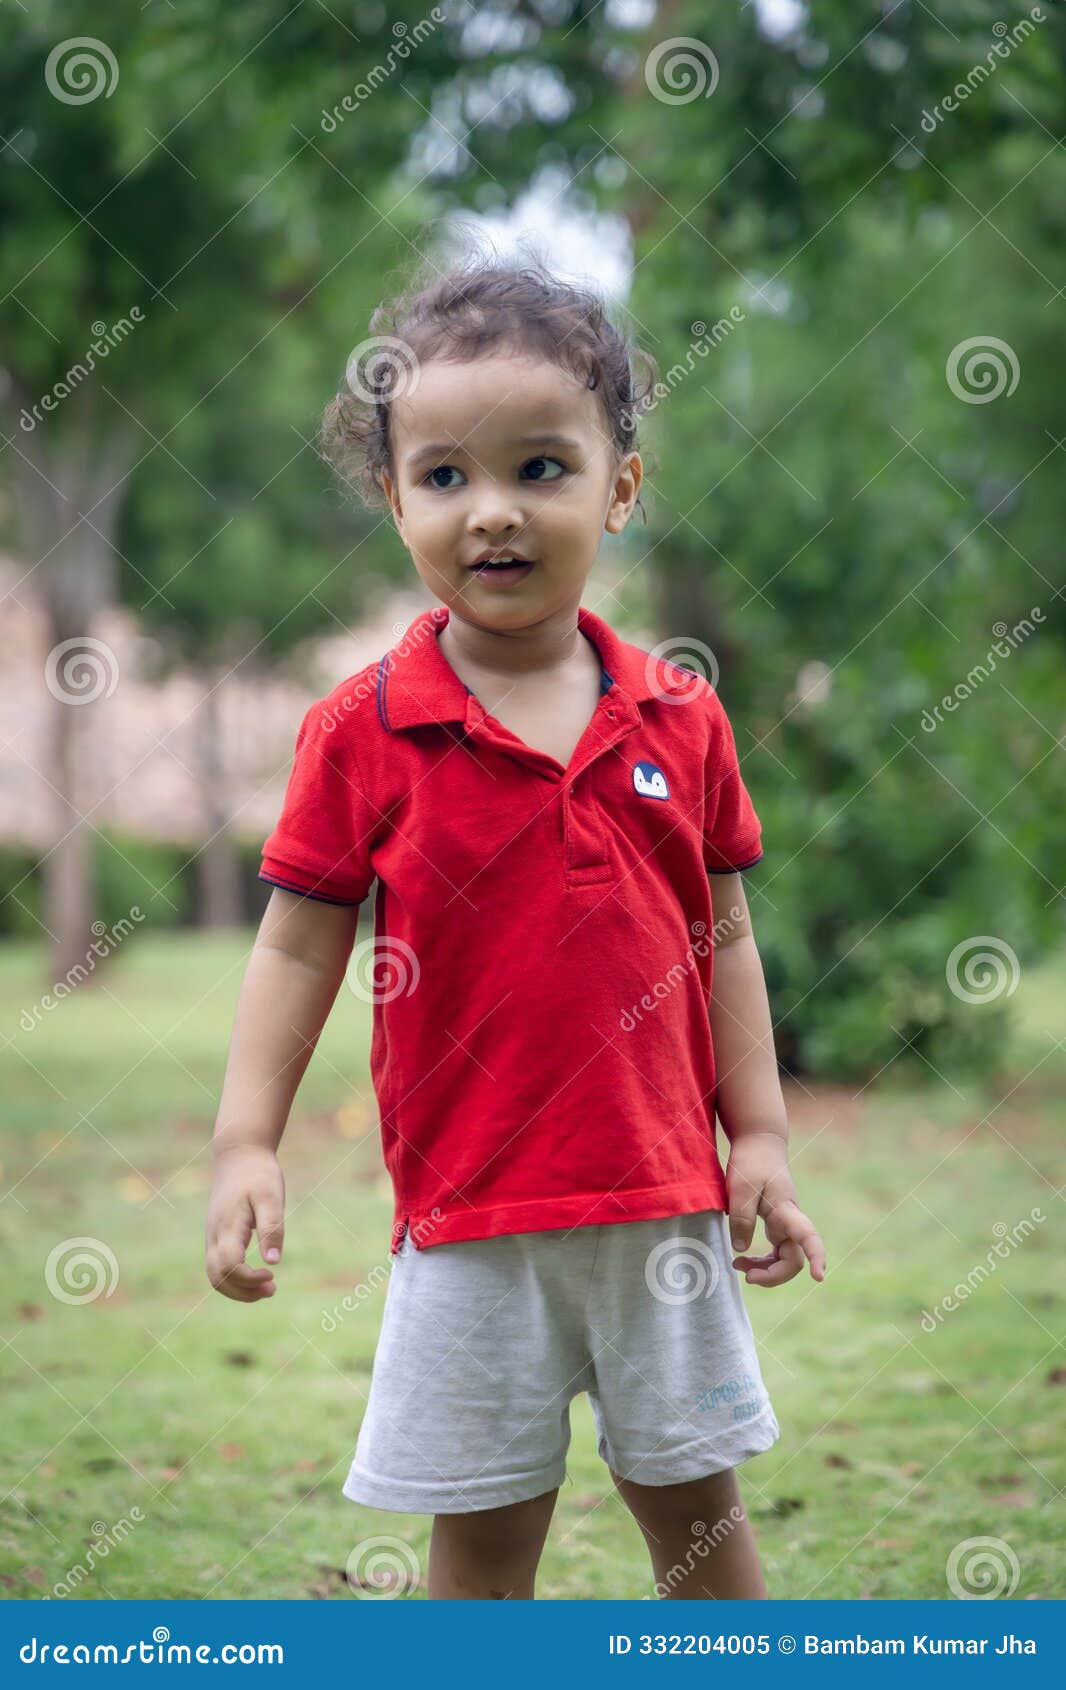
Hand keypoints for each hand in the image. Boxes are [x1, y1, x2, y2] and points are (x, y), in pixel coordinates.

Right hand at [205, 1145, 284, 1301]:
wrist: (238, 1155)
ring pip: (215, 1276)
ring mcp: (212, 1237)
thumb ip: (272, 1228)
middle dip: (243, 1292)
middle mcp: (214, 1236)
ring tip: (268, 1288)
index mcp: (227, 1227)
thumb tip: (273, 1263)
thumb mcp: (271, 1197)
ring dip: (238, 1289)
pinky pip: (219, 1267)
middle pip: (217, 1278)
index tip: (272, 1274)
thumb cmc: (258, 1174)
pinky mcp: (217, 1236)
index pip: (229, 1266)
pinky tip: (257, 1276)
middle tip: (273, 1290)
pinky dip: (235, 1279)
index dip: (249, 1278)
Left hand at [726, 1132, 824, 1285]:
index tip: (818, 1277)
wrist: (759, 1143)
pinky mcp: (775, 1225)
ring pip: (784, 1259)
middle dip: (773, 1275)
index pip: (808, 1236)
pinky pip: (774, 1252)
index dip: (816, 1257)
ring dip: (764, 1270)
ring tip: (737, 1267)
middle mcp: (790, 1221)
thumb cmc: (751, 1162)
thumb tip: (742, 1250)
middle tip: (745, 1276)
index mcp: (786, 1210)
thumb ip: (742, 1219)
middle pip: (793, 1259)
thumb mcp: (741, 1188)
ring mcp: (784, 1224)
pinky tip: (742, 1258)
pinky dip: (760, 1260)